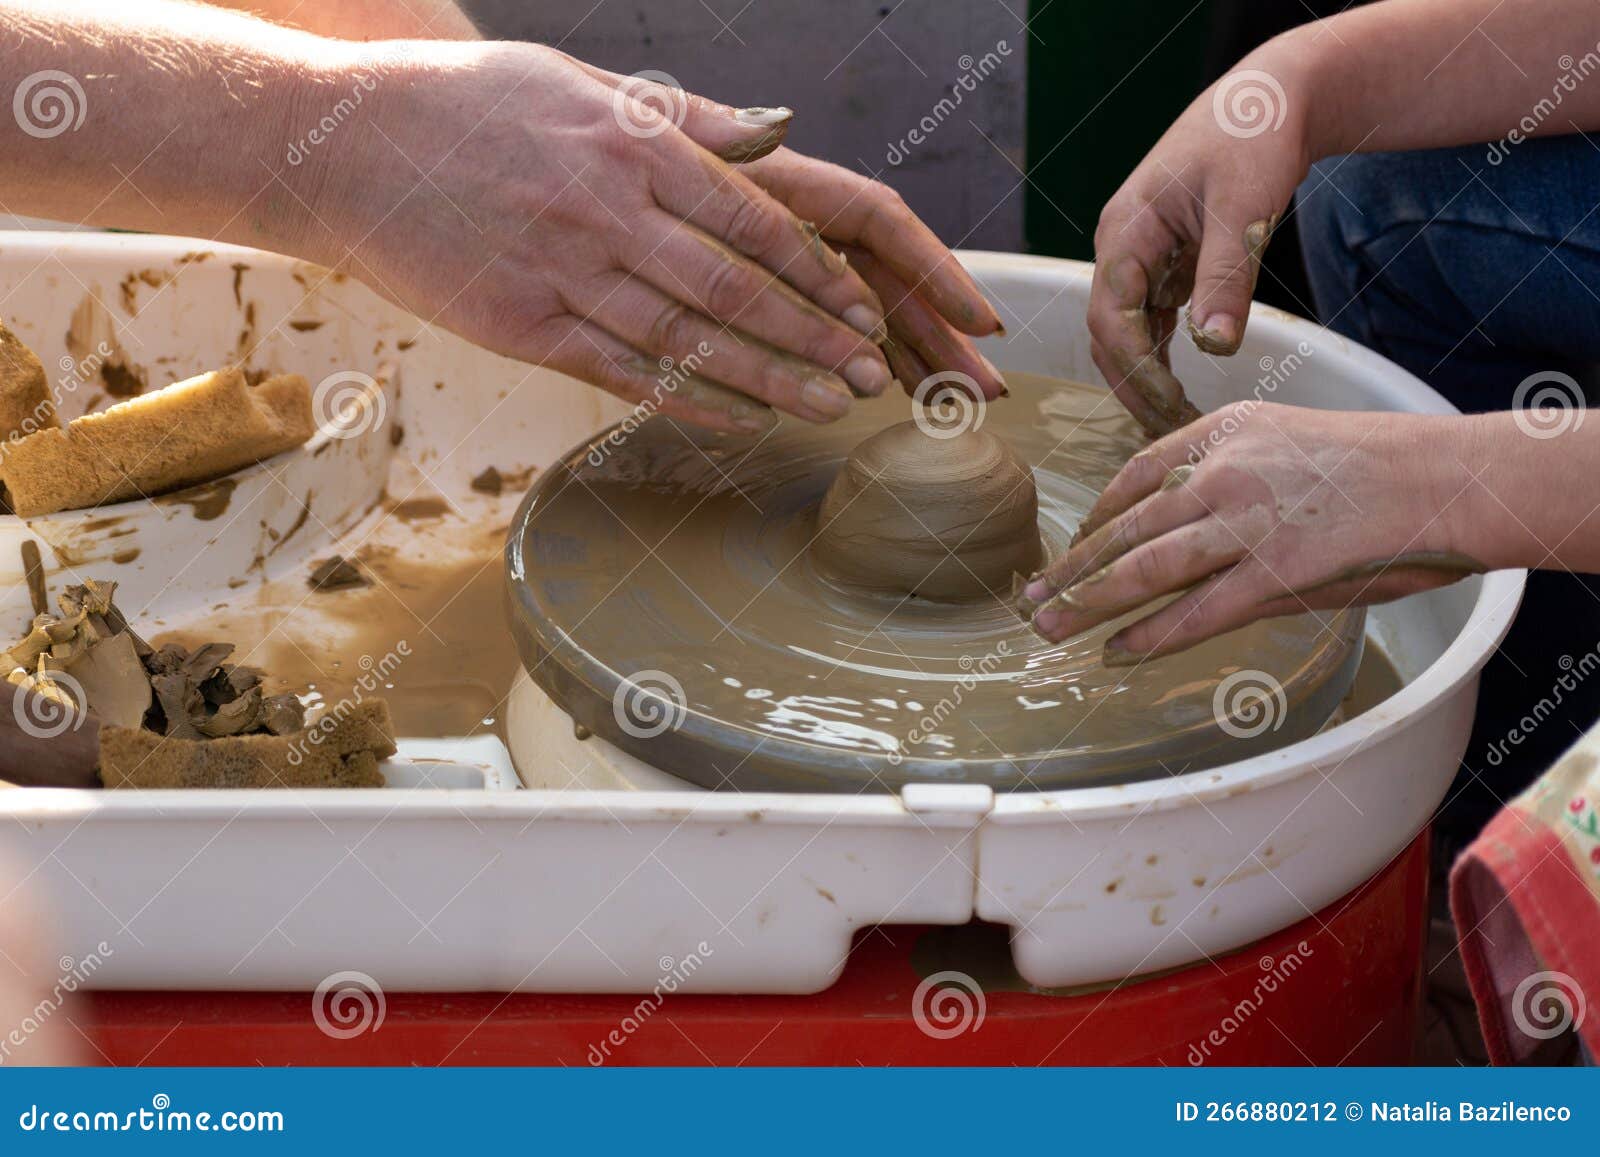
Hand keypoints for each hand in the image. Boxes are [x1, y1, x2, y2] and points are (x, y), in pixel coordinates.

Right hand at [291, 42, 999, 431]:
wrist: (340, 147)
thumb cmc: (466, 105)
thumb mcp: (579, 84)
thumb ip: (683, 119)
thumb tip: (776, 132)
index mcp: (630, 144)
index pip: (752, 219)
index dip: (818, 272)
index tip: (866, 307)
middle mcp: (605, 210)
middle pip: (735, 290)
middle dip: (815, 337)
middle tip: (871, 374)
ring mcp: (562, 273)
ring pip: (688, 341)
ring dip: (768, 380)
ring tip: (827, 408)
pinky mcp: (521, 326)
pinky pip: (623, 371)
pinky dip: (689, 398)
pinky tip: (741, 419)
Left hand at [1021, 403, 1487, 661]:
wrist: (1447, 477)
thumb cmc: (1380, 465)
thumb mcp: (1288, 444)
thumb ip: (1230, 482)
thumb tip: (1187, 524)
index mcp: (1223, 432)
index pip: (1135, 477)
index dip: (1096, 518)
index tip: (1071, 545)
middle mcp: (1221, 472)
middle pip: (1125, 528)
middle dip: (1072, 569)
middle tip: (1031, 598)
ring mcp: (1242, 522)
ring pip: (1142, 569)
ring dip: (1088, 604)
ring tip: (1050, 629)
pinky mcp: (1271, 573)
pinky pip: (1193, 612)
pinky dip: (1148, 635)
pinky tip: (1116, 651)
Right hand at [1087, 57, 1313, 433]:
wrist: (1269, 99)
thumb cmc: (1252, 137)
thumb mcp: (1244, 208)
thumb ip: (1226, 278)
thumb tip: (1214, 348)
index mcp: (1125, 232)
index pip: (1111, 319)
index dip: (1136, 368)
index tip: (1172, 403)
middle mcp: (1121, 249)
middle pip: (1109, 337)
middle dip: (1136, 386)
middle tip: (1175, 431)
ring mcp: (1139, 259)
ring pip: (1126, 336)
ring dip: (1146, 380)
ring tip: (1179, 422)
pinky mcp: (1163, 265)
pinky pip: (1150, 324)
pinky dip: (1161, 360)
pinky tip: (1181, 391)